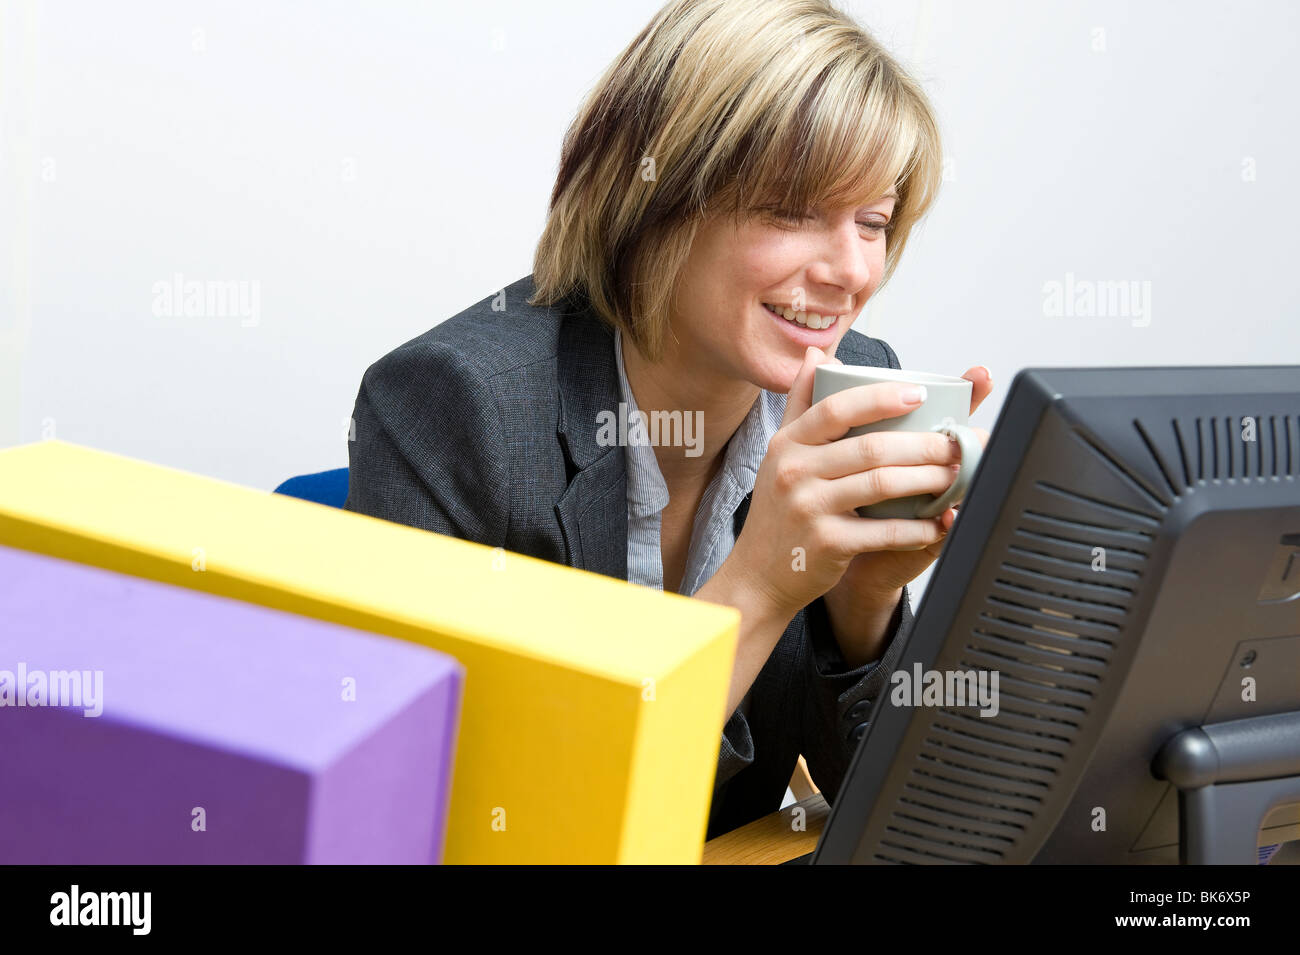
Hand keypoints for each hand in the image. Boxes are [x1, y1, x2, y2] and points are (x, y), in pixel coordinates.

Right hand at [722, 347, 980, 623]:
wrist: (758, 575)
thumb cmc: (780, 510)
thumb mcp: (780, 453)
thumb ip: (801, 403)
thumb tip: (818, 355)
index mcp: (788, 443)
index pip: (836, 408)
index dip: (880, 398)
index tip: (919, 394)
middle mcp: (794, 472)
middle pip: (871, 447)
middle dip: (924, 444)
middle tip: (956, 442)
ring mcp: (809, 508)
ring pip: (882, 485)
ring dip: (928, 479)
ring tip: (955, 475)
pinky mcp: (826, 544)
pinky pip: (883, 532)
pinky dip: (917, 527)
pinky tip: (938, 522)